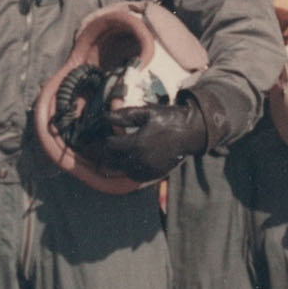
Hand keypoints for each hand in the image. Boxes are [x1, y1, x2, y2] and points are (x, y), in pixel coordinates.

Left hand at [82, 89, 216, 185]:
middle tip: (97, 152)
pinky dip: (127, 171)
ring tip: (108, 159)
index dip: (102, 143)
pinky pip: (135, 176)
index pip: (110, 146)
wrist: (191, 133)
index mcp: (137, 143)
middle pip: (113, 162)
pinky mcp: (155, 174)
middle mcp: (141, 159)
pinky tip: (126, 164)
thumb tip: (106, 116)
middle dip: (104, 156)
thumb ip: (125, 115)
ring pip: (122, 171)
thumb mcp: (147, 112)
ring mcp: (148, 168)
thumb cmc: (169, 119)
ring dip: (114, 165)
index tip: (96, 141)